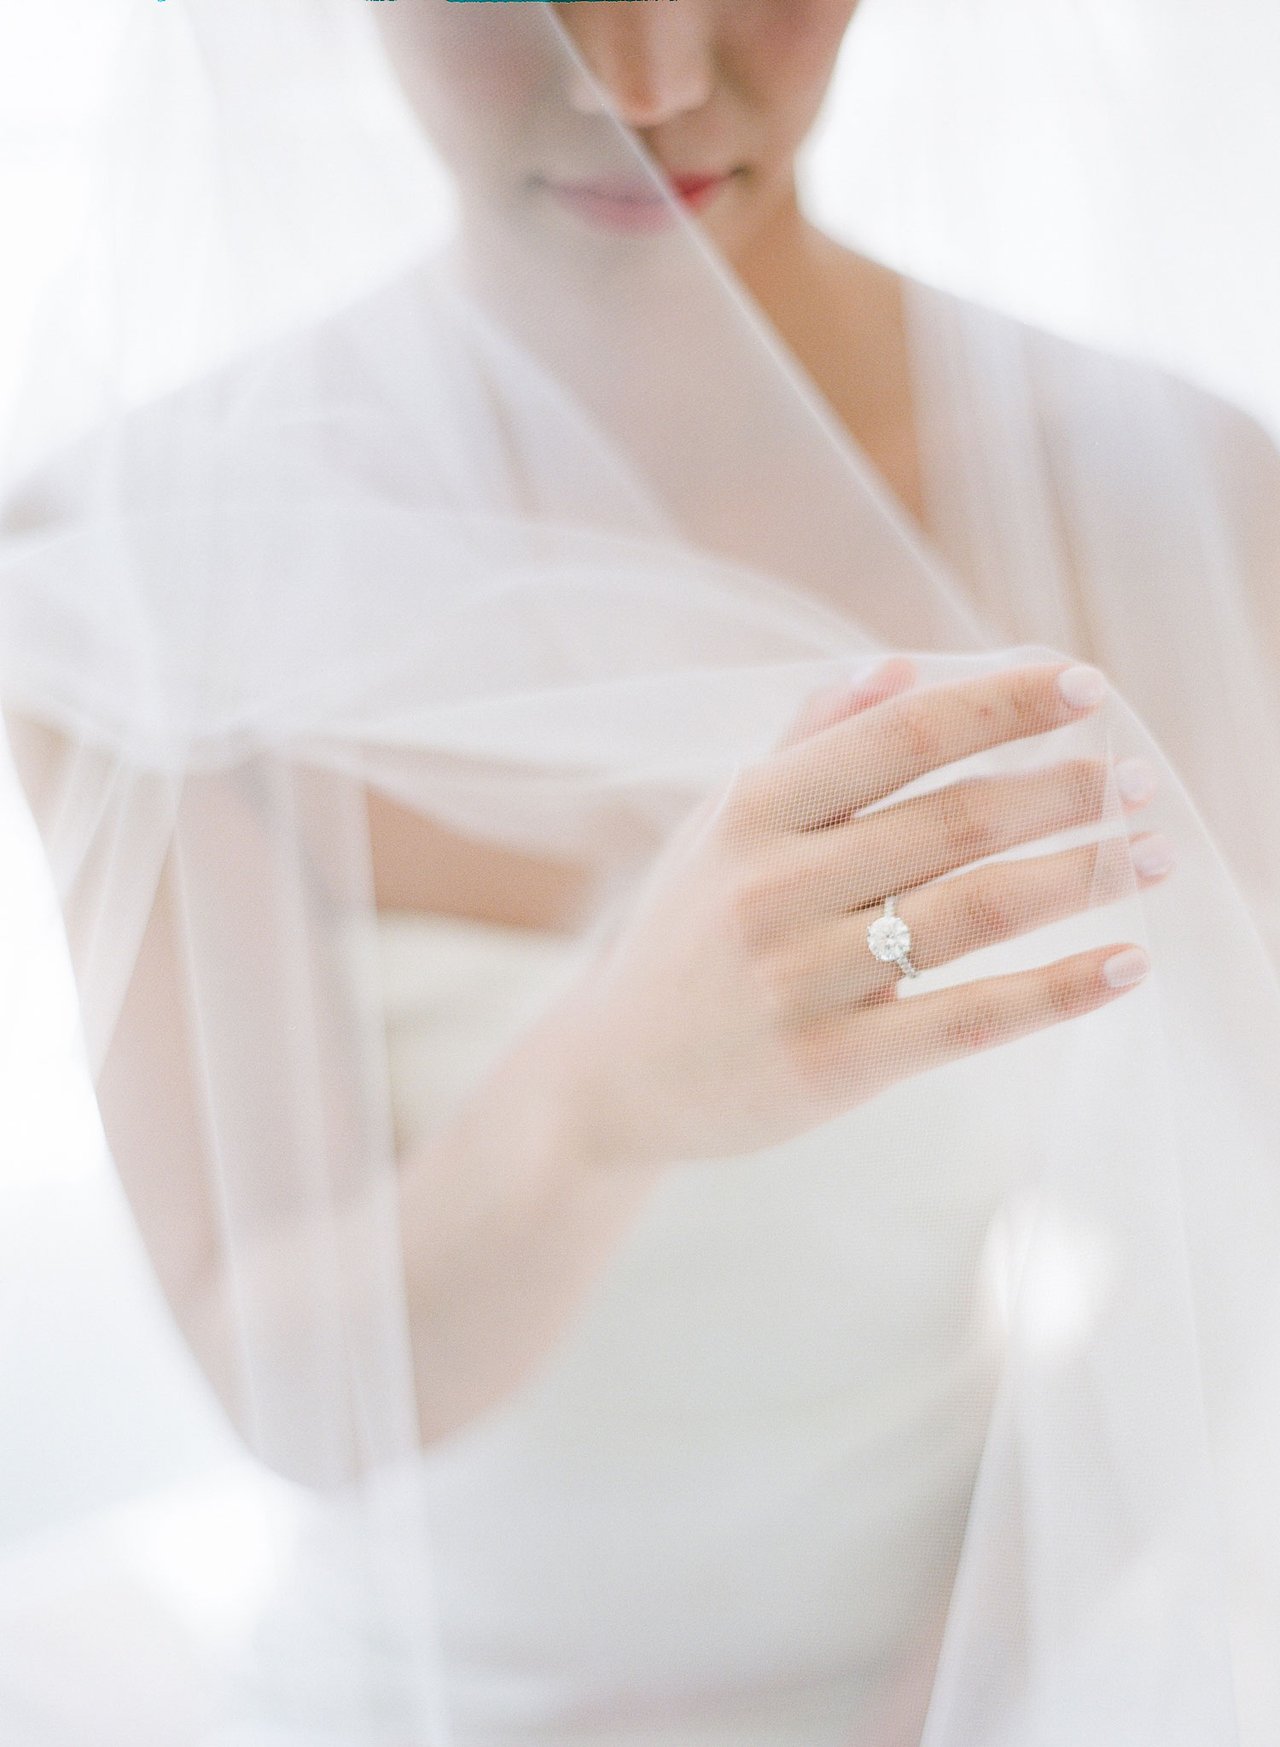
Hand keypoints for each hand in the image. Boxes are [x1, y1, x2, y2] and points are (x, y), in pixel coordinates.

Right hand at [559, 658, 1169, 1170]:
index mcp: (751, 811)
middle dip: (1066, 791)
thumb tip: (897, 669)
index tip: (1087, 688)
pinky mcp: (829, 1065)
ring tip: (1157, 855)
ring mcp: (801, 979)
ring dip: (1083, 874)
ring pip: (973, 910)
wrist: (610, 1075)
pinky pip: (966, 1019)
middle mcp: (774, 886)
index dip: (1002, 703)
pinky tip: (1126, 966)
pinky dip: (1056, 991)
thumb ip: (806, 746)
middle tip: (1145, 781)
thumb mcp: (721, 827)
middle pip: (953, 819)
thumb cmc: (686, 936)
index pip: (900, 735)